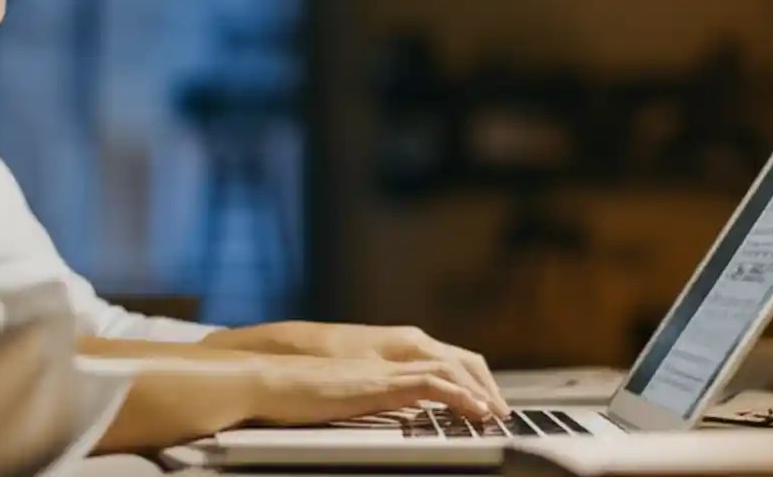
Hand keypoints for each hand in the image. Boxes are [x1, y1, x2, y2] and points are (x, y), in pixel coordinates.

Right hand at [249, 355, 494, 424]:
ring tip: (496, 415)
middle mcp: (392, 359)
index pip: (439, 365)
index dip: (467, 382)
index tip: (484, 406)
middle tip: (500, 412)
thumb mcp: (347, 397)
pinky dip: (457, 395)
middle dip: (482, 386)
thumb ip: (373, 399)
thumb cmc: (300, 392)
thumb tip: (393, 411)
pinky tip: (473, 411)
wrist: (272, 380)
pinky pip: (429, 384)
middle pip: (454, 362)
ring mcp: (387, 368)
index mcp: (386, 363)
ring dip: (477, 392)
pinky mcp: (381, 383)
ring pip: (448, 371)